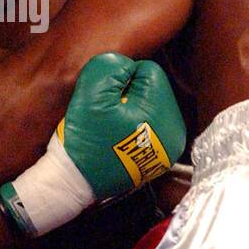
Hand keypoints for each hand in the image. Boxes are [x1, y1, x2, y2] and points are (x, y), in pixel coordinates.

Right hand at [0, 54, 185, 236]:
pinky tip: (114, 137)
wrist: (73, 183)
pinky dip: (130, 124)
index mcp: (165, 116)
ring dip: (127, 108)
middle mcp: (175, 133)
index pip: (148, 70)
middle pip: (151, 88)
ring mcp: (168, 148)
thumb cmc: (83, 140)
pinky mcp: (157, 156)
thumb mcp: (91, 94)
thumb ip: (111, 66)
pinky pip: (145, 124)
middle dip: (127, 93)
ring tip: (108, 127)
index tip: (105, 100)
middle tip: (105, 114)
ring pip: (147, 104)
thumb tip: (126, 65)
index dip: (120, 78)